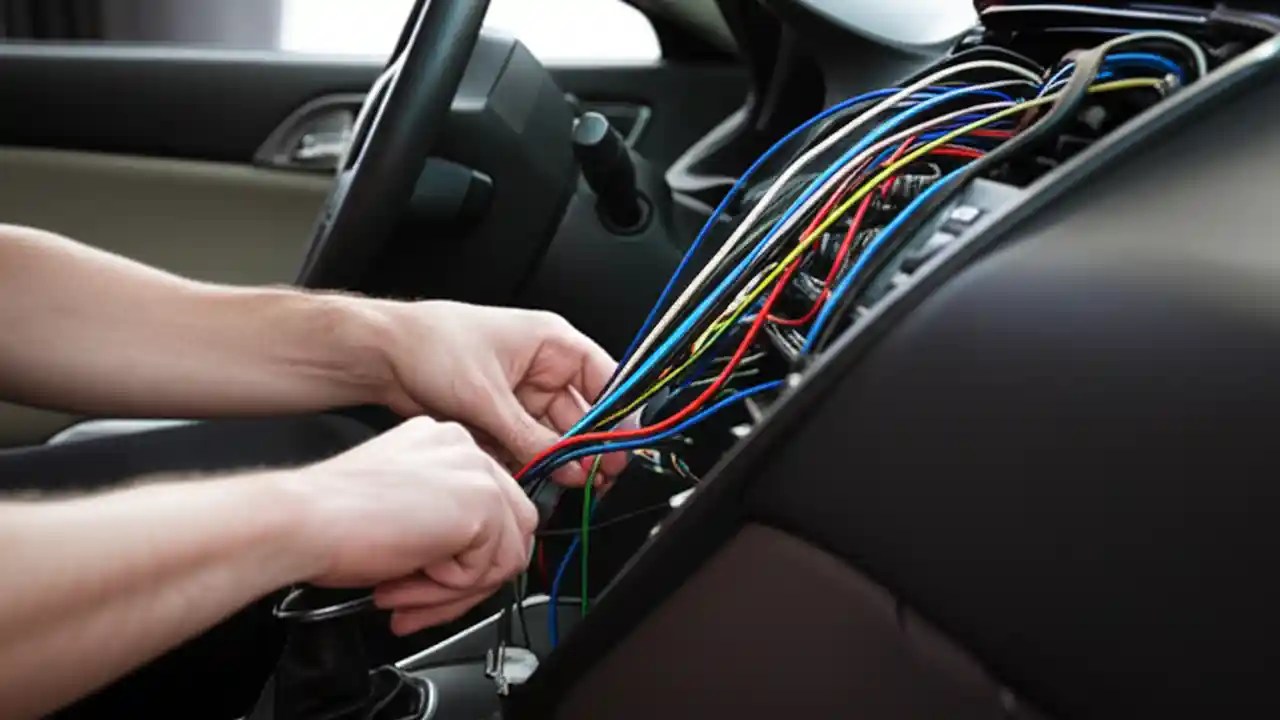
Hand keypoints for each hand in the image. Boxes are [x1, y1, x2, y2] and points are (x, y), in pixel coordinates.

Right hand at [281, 416, 536, 634]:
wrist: (302, 521)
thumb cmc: (328, 519)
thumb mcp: (400, 513)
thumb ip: (440, 524)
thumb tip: (467, 563)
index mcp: (442, 444)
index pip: (488, 509)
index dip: (460, 561)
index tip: (423, 586)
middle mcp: (464, 448)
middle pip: (508, 530)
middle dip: (467, 581)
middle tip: (419, 604)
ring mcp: (477, 471)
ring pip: (506, 554)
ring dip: (456, 591)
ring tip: (404, 595)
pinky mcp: (482, 501)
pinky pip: (490, 569)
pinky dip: (451, 591)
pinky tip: (406, 582)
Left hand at [371, 300, 626, 486]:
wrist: (381, 354)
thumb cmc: (431, 345)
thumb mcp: (487, 396)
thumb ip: (530, 436)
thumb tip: (568, 464)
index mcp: (551, 343)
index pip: (605, 379)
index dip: (617, 416)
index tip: (621, 449)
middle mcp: (542, 368)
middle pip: (582, 414)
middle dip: (585, 448)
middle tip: (593, 478)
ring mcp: (521, 394)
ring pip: (553, 435)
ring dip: (556, 460)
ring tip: (559, 484)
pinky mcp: (499, 416)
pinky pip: (526, 444)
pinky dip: (527, 461)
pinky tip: (527, 478)